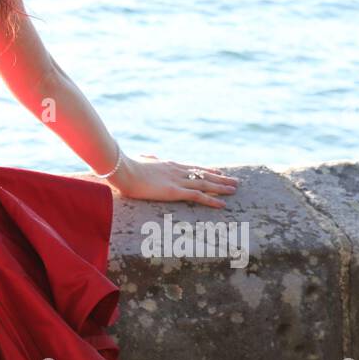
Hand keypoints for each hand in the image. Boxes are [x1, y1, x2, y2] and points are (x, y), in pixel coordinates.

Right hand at [108, 153, 238, 207]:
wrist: (123, 171)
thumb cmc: (128, 167)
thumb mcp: (141, 160)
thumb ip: (148, 159)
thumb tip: (148, 155)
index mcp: (170, 164)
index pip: (194, 167)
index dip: (208, 170)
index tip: (219, 172)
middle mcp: (178, 171)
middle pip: (204, 174)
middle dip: (220, 178)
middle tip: (235, 181)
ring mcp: (177, 181)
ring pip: (205, 184)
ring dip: (221, 187)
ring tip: (235, 189)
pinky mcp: (175, 191)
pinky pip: (198, 196)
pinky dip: (212, 200)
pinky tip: (222, 204)